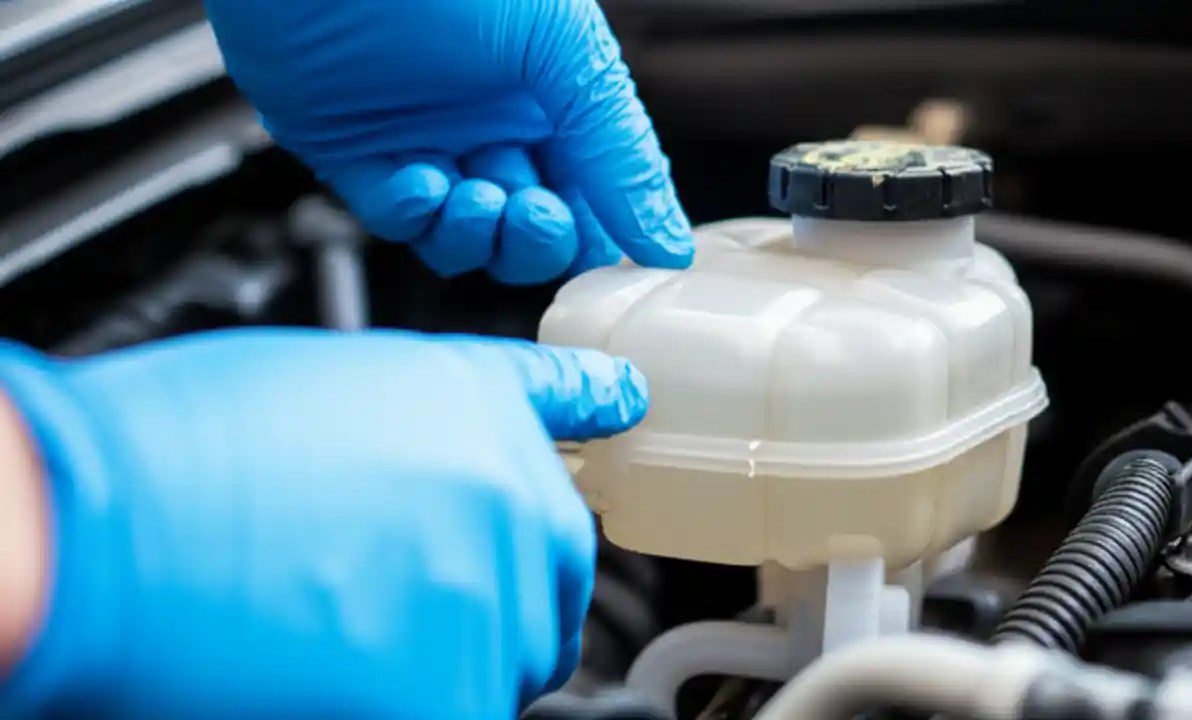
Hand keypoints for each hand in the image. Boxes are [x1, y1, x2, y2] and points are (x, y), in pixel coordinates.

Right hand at [0, 329, 646, 717]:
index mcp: (470, 402)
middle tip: (403, 597)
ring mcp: (498, 591)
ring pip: (515, 652)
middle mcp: (510, 490)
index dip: (594, 402)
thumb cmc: (174, 455)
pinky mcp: (461, 691)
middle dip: (498, 583)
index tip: (624, 402)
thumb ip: (399, 429)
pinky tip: (337, 671)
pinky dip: (413, 699)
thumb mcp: (313, 388)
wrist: (103, 530)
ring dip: (454, 655)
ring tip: (342, 634)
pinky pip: (470, 705)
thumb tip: (415, 469)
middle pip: (553, 562)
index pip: (565, 400)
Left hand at [203, 0, 693, 283]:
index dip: (604, 232)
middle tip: (534, 215)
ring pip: (465, 240)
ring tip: (477, 197)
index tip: (617, 259)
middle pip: (529, 234)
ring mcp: (424, 143)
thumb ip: (620, 152)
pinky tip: (421, 180)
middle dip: (539, 241)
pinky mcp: (355, 156)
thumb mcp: (568, 54)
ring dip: (478, 236)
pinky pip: (395, 217)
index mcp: (551, 98)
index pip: (593, 195)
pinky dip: (414, 214)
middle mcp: (491, 125)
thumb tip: (668, 243)